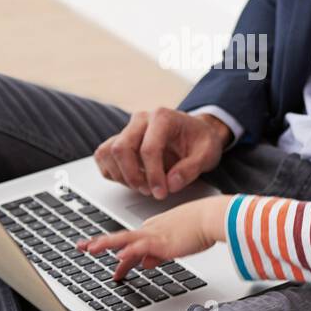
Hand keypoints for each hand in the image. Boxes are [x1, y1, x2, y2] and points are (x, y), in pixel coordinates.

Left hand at [76, 197, 229, 280]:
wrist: (214, 217)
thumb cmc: (203, 226)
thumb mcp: (177, 243)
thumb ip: (159, 254)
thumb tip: (146, 264)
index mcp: (155, 228)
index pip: (130, 242)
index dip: (116, 252)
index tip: (106, 258)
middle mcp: (151, 229)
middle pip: (120, 237)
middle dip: (100, 243)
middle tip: (83, 247)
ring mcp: (155, 234)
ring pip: (124, 239)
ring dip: (105, 245)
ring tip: (89, 249)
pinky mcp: (163, 241)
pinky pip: (140, 247)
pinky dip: (128, 252)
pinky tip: (118, 258)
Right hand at [94, 109, 231, 199]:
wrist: (196, 133)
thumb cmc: (200, 140)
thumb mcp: (207, 154)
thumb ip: (191, 169)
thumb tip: (171, 184)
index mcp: (162, 117)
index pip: (148, 148)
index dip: (153, 175)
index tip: (161, 192)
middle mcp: (140, 120)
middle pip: (120, 148)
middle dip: (132, 176)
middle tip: (150, 192)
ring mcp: (128, 129)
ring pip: (108, 152)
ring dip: (121, 176)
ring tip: (143, 186)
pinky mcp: (120, 140)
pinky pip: (103, 156)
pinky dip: (113, 173)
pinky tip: (133, 180)